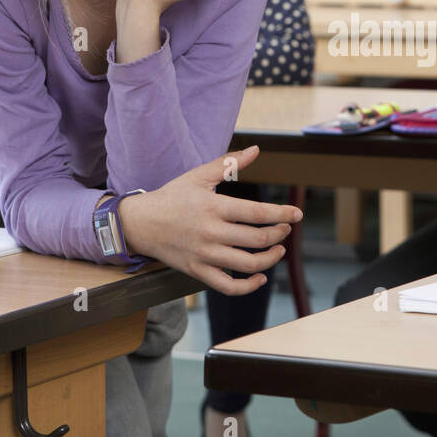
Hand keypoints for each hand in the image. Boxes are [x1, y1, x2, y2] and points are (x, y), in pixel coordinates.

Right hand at [117, 145, 301, 294]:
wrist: (139, 223)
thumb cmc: (172, 197)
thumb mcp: (198, 176)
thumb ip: (228, 163)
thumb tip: (256, 149)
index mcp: (213, 207)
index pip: (257, 213)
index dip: (282, 214)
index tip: (297, 214)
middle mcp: (210, 233)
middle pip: (257, 240)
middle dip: (279, 234)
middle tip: (286, 228)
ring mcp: (204, 255)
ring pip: (247, 265)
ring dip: (270, 258)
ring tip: (278, 249)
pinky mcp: (198, 272)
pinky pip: (228, 287)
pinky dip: (248, 286)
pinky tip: (260, 277)